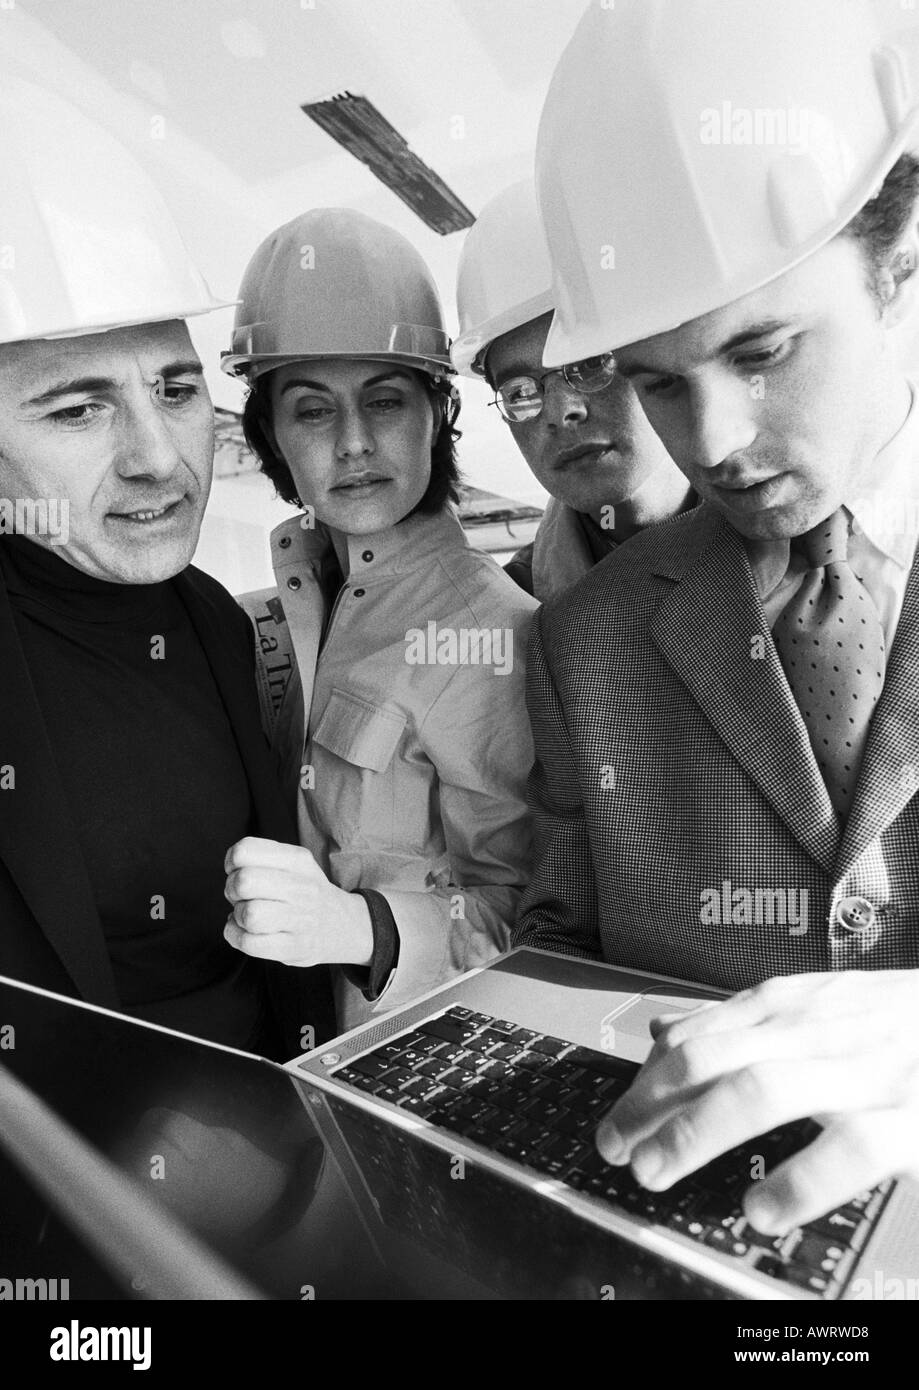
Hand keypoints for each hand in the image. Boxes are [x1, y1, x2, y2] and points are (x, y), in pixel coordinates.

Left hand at [223, 837, 372, 968]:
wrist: (346, 926)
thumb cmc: (306, 892)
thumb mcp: (295, 863)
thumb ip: (261, 858)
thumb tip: (231, 871)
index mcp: (298, 860)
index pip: (245, 851)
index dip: (232, 863)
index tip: (239, 871)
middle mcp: (302, 887)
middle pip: (244, 882)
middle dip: (232, 891)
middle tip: (242, 897)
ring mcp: (301, 920)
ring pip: (248, 915)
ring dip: (237, 917)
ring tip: (248, 916)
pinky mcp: (295, 948)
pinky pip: (249, 942)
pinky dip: (236, 937)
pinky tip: (246, 932)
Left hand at [595, 970, 918, 1233]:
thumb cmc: (894, 1020)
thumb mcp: (815, 1006)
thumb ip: (740, 1022)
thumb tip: (662, 1029)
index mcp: (790, 1007)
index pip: (697, 1038)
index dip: (646, 1083)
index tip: (616, 1122)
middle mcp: (817, 1030)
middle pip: (712, 1059)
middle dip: (652, 1106)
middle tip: (619, 1148)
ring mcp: (861, 1070)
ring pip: (763, 1091)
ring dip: (697, 1134)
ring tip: (659, 1171)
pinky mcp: (910, 1117)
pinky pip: (849, 1147)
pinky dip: (801, 1180)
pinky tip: (763, 1208)